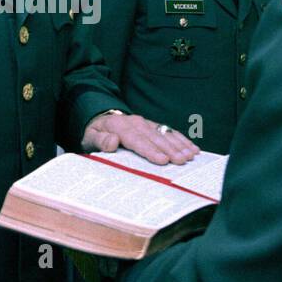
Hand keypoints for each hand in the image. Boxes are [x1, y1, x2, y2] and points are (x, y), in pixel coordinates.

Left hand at [81, 113, 198, 164]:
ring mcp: (146, 123)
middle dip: (170, 149)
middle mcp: (136, 122)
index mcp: (120, 126)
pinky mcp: (153, 125)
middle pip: (155, 137)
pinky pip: (169, 132)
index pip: (137, 140)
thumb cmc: (96, 133)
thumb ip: (100, 140)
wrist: (101, 119)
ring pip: (165, 133)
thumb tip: (113, 141)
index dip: (151, 150)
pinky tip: (192, 148)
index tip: (162, 160)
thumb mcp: (90, 137)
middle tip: (182, 161)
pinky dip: (182, 140)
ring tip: (190, 156)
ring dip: (179, 145)